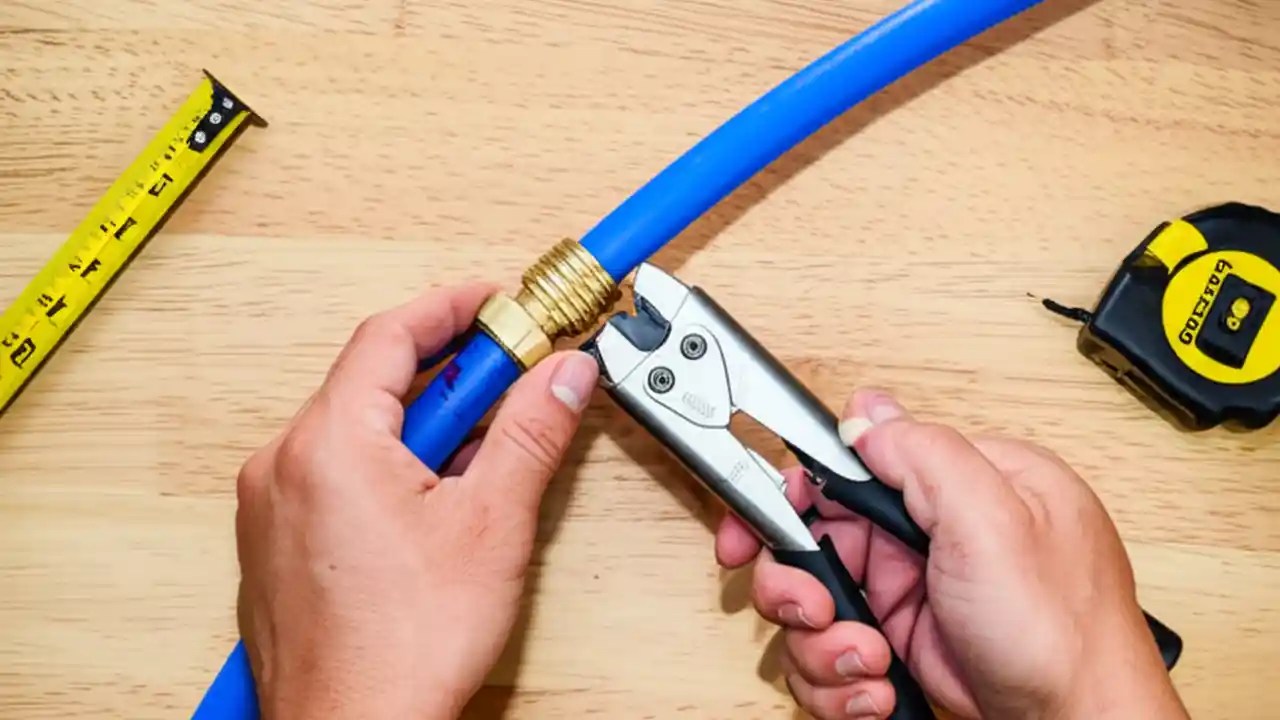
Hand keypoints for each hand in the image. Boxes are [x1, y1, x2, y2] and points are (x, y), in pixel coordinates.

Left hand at [236, 283, 599, 719]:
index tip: (497, 302)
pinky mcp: (274, 542)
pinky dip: (386, 465)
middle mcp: (284, 464)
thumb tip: (563, 374)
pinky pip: (332, 472)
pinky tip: (431, 502)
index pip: (390, 333)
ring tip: (479, 458)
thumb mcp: (493, 525)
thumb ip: (530, 434)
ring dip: (421, 424)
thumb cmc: (404, 649)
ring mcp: (270, 505)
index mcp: (330, 443)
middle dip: (449, 374)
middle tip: (510, 378)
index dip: (452, 307)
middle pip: (372, 380)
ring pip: (355, 429)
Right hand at [716, 389, 1187, 719]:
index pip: (847, 467)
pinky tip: (881, 687)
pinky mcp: (900, 645)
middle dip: (800, 586)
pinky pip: (833, 654)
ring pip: (814, 605)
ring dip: (824, 643)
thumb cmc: (1062, 636)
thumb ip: (925, 455)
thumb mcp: (996, 522)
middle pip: (815, 540)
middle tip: (814, 610)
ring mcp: (912, 592)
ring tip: (869, 661)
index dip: (788, 498)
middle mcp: (929, 536)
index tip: (754, 532)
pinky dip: (842, 680)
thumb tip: (865, 415)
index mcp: (957, 485)